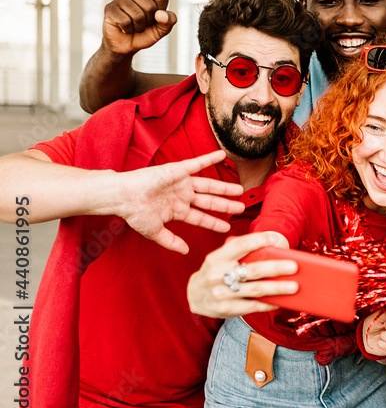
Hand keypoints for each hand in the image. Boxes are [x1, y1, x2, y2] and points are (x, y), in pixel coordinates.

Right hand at [102, 0, 176, 55]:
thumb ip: (169, 20)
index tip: (154, 19)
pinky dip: (128, 29)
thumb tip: (161, 14)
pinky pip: (125, 21)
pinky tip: (123, 28)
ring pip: (138, 15)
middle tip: (142, 24)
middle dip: (149, 22)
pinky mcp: (109, 8)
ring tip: (133, 26)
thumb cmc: (145, 34)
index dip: (161, 14)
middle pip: (150, 7)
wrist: (127, 46)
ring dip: (138, 27)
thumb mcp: (162, 29)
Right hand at [110, 150, 241, 253]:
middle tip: (241, 207)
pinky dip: (209, 159)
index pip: (200, 218)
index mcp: (176, 210)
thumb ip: (170, 241)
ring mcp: (181, 183)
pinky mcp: (177, 170)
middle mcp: (182, 196)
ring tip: (239, 189)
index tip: (228, 227)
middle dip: (225, 205)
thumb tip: (186, 252)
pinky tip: (222, 155)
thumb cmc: (134, 213)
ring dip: (224, 187)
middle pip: (209, 201)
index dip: (214, 222)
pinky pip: (197, 163)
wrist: (122, 197)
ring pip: (208, 185)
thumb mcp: (154, 232)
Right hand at [187, 231, 297, 317]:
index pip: (239, 245)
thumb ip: (241, 252)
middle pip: (252, 270)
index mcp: (218, 257)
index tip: (275, 238)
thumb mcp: (221, 258)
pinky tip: (281, 301)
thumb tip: (274, 247)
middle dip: (275, 268)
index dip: (257, 240)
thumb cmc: (216, 271)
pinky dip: (268, 304)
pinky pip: (252, 306)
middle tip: (294, 266)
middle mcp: (218, 275)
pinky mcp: (226, 309)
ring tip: (294, 286)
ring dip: (277, 288)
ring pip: (255, 289)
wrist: (194, 295)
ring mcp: (221, 293)